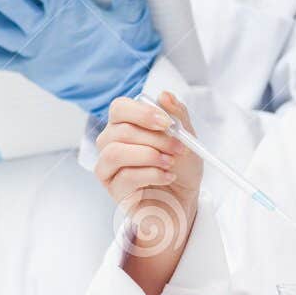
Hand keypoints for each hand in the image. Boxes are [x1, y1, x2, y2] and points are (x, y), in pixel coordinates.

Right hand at [95, 92, 203, 294]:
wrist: (184, 199)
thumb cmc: (180, 166)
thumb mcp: (186, 137)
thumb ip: (177, 115)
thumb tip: (164, 95)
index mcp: (126, 125)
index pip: (119, 108)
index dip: (142, 112)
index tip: (166, 122)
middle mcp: (111, 143)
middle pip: (119, 131)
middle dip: (154, 138)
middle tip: (179, 147)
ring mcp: (109, 167)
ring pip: (114, 153)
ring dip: (148, 155)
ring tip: (170, 162)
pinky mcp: (114, 190)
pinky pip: (124, 177)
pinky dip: (151, 174)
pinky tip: (167, 177)